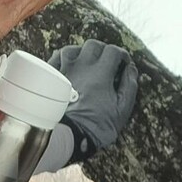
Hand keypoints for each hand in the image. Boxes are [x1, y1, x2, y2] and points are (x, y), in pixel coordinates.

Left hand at [43, 39, 138, 166]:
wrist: (66, 137)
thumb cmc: (96, 126)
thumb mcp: (121, 110)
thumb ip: (129, 86)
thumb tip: (132, 69)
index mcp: (101, 73)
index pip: (113, 51)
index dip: (122, 55)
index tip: (124, 63)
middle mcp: (81, 67)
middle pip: (93, 45)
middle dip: (103, 50)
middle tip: (107, 61)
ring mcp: (64, 71)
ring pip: (72, 49)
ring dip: (82, 52)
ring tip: (86, 62)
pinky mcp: (50, 79)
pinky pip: (55, 59)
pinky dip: (63, 58)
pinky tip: (67, 65)